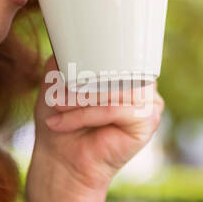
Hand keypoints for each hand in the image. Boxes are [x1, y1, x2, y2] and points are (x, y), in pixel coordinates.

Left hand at [29, 54, 164, 197]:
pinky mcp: (148, 122)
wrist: (60, 161)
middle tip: (54, 97)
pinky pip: (114, 109)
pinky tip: (63, 123)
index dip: (88, 56)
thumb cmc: (60, 120)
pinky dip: (85, 114)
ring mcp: (149, 103)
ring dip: (80, 99)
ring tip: (57, 108)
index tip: (60, 73)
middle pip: (115, 68)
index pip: (114, 50)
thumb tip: (70, 40)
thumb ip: (65, 58)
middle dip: (81, 81)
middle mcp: (142, 84)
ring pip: (113, 88)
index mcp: (126, 71)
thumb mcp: (56, 81)